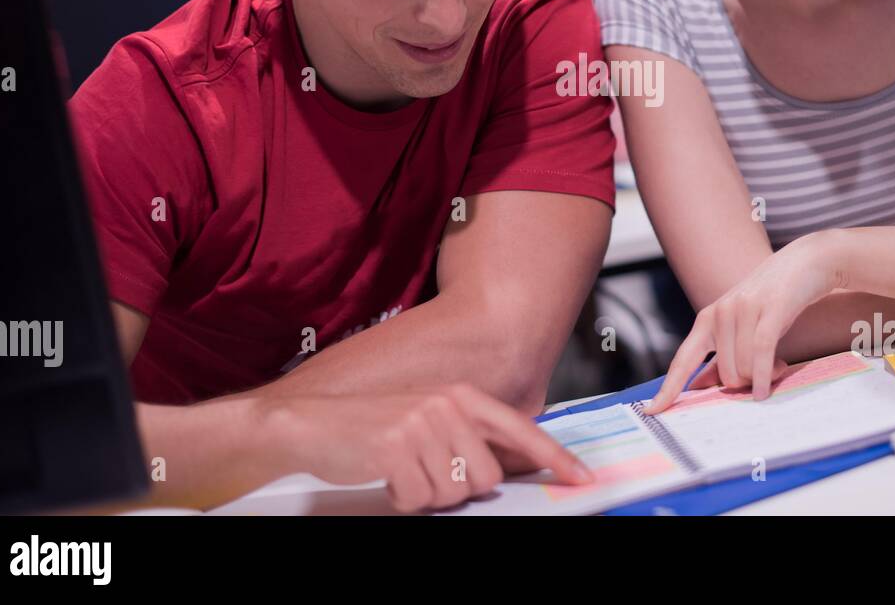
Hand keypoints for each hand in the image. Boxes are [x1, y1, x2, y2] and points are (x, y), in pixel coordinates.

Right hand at [266, 383, 593, 512]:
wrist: (311, 423)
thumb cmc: (372, 426)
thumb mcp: (429, 418)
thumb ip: (469, 437)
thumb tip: (508, 468)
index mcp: (461, 395)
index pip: (521, 429)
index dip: (555, 457)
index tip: (583, 478)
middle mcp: (447, 405)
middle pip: (485, 476)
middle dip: (458, 488)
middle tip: (427, 473)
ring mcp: (421, 425)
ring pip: (453, 492)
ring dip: (427, 494)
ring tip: (403, 470)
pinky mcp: (395, 448)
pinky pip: (418, 499)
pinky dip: (401, 499)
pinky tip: (385, 476)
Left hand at [647, 230, 846, 411]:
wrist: (803, 264)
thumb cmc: (771, 301)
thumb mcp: (741, 327)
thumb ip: (720, 356)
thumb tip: (697, 387)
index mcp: (708, 319)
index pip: (683, 360)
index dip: (668, 388)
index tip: (652, 411)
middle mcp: (721, 313)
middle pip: (725, 374)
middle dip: (746, 383)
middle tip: (766, 374)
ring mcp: (744, 308)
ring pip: (743, 366)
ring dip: (762, 377)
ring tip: (778, 366)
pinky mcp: (770, 308)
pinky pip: (761, 352)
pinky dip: (762, 376)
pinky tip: (765, 390)